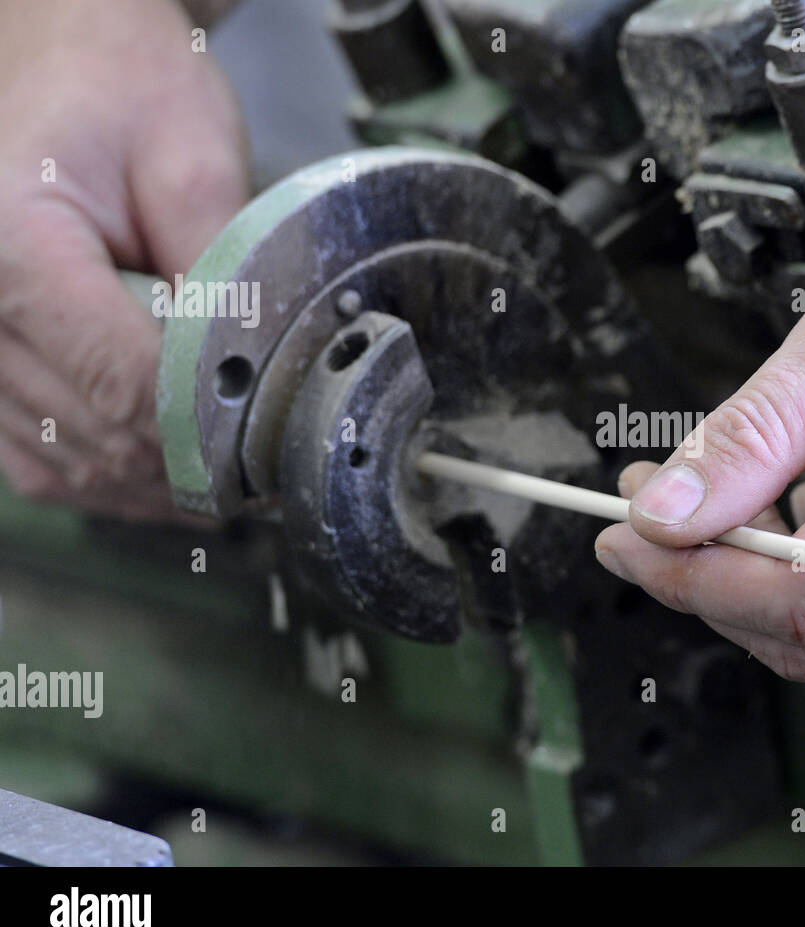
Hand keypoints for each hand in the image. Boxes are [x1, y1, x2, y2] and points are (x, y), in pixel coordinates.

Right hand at [0, 0, 247, 519]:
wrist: (58, 48)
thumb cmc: (118, 81)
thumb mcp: (191, 159)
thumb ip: (222, 274)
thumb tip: (259, 375)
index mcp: (12, 243)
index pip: (120, 381)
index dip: (204, 431)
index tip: (266, 450)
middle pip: (92, 435)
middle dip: (189, 467)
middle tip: (265, 477)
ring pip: (61, 463)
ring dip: (149, 488)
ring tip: (226, 486)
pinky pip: (31, 456)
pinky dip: (102, 478)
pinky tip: (164, 477)